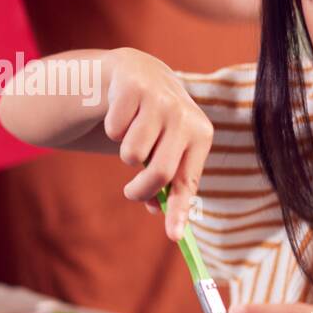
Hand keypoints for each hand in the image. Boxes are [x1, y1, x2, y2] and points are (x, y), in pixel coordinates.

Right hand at [103, 47, 213, 241]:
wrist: (136, 74)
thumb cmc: (155, 123)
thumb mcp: (167, 148)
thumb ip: (168, 181)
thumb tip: (160, 213)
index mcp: (200, 134)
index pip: (188, 180)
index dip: (180, 211)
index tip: (173, 237)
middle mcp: (184, 115)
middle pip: (159, 173)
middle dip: (140, 190)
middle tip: (131, 192)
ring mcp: (159, 100)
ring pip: (132, 154)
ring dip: (126, 153)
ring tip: (132, 137)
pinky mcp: (133, 88)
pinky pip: (113, 131)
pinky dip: (112, 130)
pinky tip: (122, 115)